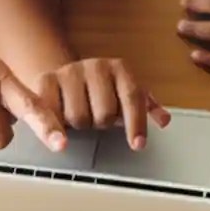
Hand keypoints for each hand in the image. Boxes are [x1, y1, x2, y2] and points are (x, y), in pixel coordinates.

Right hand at [31, 58, 171, 149]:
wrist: (65, 76)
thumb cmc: (101, 92)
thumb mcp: (125, 95)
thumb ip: (146, 108)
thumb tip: (164, 120)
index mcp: (120, 68)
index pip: (132, 97)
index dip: (136, 123)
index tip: (138, 145)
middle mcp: (94, 66)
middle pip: (105, 113)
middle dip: (102, 122)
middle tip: (97, 119)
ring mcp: (69, 73)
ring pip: (78, 117)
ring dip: (80, 125)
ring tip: (80, 116)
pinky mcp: (45, 81)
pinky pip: (51, 113)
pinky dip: (54, 127)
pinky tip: (59, 132)